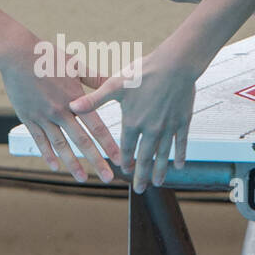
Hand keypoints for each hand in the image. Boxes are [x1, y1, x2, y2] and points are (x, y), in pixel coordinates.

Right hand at [0, 49, 120, 182]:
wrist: (16, 55)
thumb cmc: (48, 57)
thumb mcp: (75, 65)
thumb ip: (96, 79)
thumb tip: (116, 83)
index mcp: (75, 98)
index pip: (97, 126)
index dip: (109, 144)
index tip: (121, 159)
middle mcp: (60, 111)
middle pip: (82, 141)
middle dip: (97, 161)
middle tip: (109, 178)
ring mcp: (43, 116)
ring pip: (61, 145)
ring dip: (73, 164)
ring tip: (83, 179)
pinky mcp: (28, 118)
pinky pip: (40, 140)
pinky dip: (48, 154)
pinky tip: (55, 167)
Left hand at [68, 46, 195, 191]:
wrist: (175, 64)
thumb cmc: (144, 72)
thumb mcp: (115, 84)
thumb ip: (94, 99)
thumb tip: (71, 107)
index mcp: (132, 121)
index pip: (126, 148)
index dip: (125, 161)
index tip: (124, 172)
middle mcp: (150, 129)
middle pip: (145, 157)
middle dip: (142, 175)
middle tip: (140, 190)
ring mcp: (168, 127)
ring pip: (163, 154)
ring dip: (159, 170)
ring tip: (158, 184)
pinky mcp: (182, 121)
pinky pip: (180, 143)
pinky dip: (179, 156)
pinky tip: (178, 166)